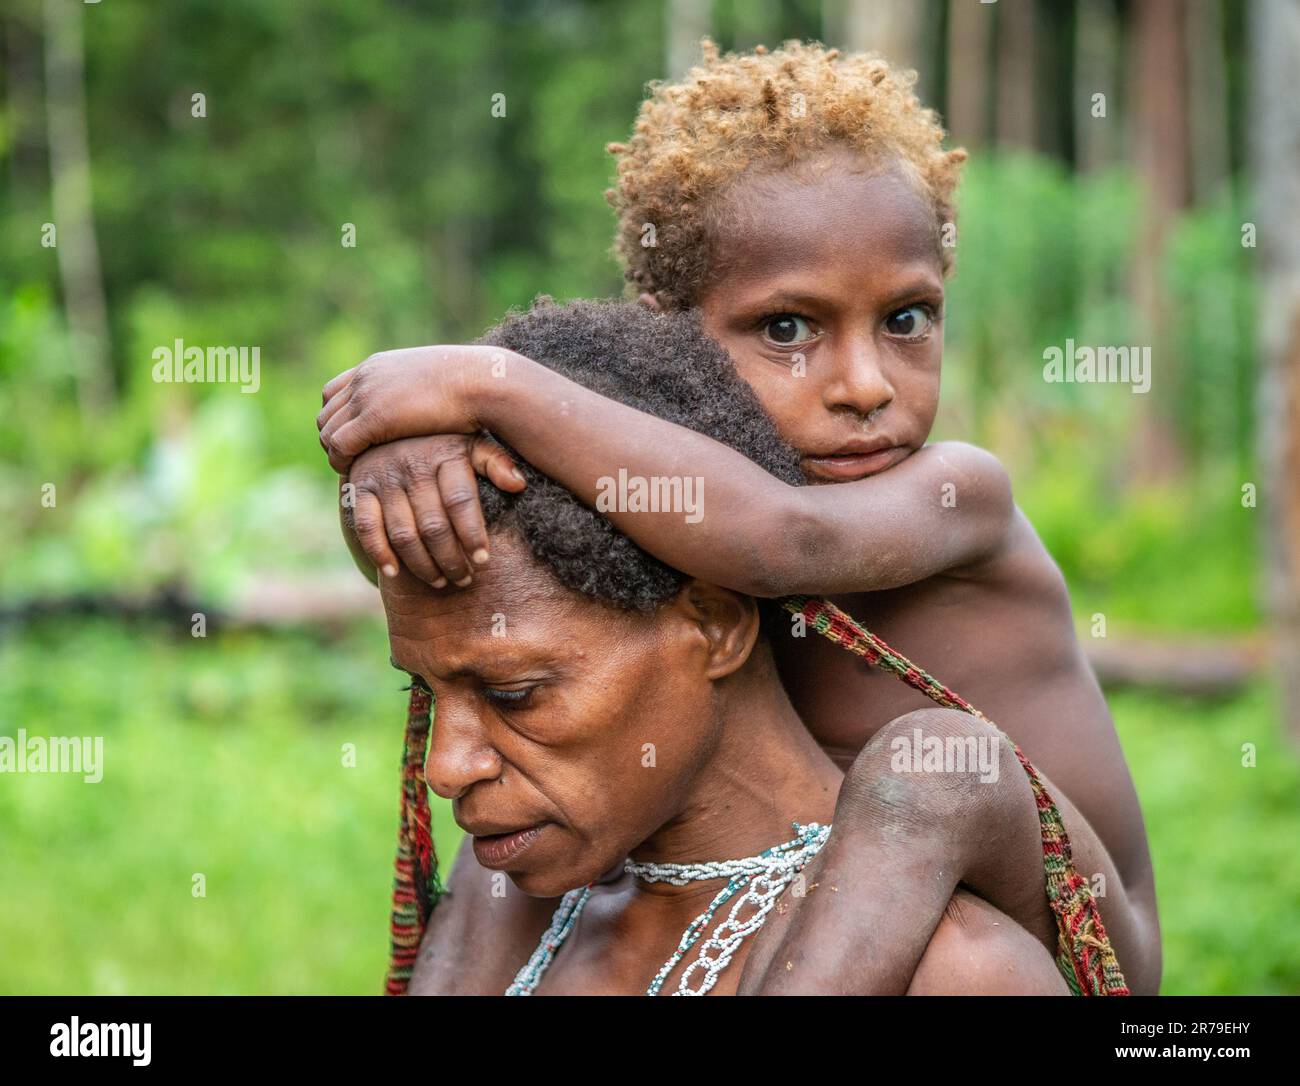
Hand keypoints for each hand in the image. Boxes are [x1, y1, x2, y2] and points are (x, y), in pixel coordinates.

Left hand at [318, 345, 509, 473]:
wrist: (482, 382)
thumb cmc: (472, 386)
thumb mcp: (435, 383)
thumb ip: (416, 392)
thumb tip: (423, 405)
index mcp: (378, 366)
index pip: (334, 392)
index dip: (339, 419)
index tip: (353, 439)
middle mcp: (365, 378)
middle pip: (326, 413)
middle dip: (333, 438)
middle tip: (351, 460)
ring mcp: (367, 396)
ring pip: (327, 430)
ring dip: (335, 452)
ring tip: (353, 469)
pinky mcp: (374, 418)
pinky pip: (339, 445)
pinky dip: (340, 461)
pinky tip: (355, 472)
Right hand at [346, 434, 525, 587]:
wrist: (388, 424)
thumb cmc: (441, 442)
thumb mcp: (471, 442)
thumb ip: (495, 461)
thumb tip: (519, 485)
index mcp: (445, 453)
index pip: (460, 501)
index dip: (472, 534)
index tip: (483, 561)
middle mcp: (412, 464)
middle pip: (433, 525)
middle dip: (451, 558)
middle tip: (464, 579)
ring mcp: (384, 477)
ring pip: (403, 533)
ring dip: (422, 564)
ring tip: (440, 581)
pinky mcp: (358, 488)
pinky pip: (366, 527)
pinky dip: (379, 553)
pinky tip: (394, 573)